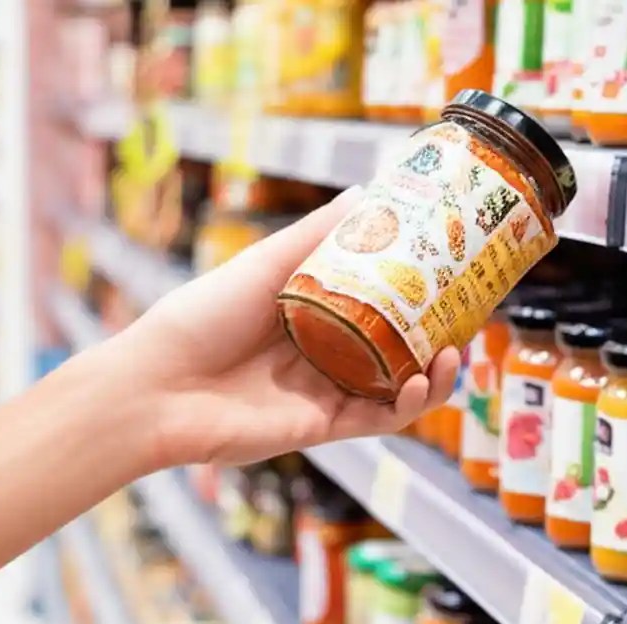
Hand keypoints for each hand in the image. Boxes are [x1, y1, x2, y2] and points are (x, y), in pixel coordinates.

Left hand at [108, 187, 460, 468]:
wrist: (157, 386)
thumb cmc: (200, 316)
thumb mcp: (263, 265)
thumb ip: (314, 236)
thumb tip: (366, 192)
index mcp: (310, 312)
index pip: (376, 301)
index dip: (416, 291)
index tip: (450, 271)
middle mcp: (322, 353)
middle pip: (395, 345)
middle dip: (436, 334)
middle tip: (469, 314)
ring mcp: (324, 392)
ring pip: (395, 387)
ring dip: (432, 375)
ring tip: (453, 353)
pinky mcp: (321, 427)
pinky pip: (377, 419)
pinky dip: (406, 405)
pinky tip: (419, 382)